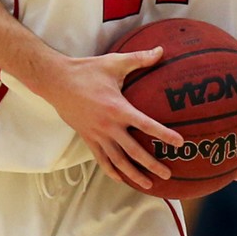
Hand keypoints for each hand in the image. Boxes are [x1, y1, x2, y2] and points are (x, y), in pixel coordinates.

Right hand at [40, 47, 183, 189]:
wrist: (57, 82)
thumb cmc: (87, 71)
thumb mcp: (115, 62)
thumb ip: (140, 59)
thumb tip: (162, 51)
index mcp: (118, 109)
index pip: (146, 125)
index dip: (164, 135)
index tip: (179, 143)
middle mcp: (109, 126)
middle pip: (134, 151)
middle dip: (152, 164)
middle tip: (168, 174)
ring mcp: (97, 135)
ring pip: (118, 161)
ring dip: (134, 174)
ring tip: (149, 185)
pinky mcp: (88, 139)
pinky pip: (102, 160)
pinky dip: (112, 171)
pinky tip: (122, 179)